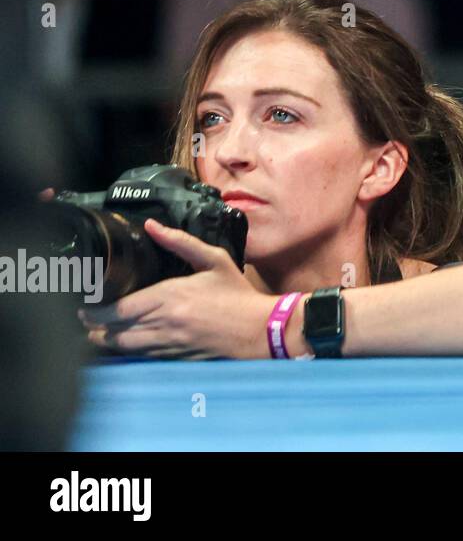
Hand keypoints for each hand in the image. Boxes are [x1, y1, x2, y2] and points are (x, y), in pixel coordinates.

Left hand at [79, 219, 272, 359]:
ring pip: (123, 346)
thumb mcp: (214, 260)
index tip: (84, 304)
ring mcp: (168, 343)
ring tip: (96, 332)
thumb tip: (152, 226)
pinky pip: (140, 355)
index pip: (118, 308)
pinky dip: (126, 349)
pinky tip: (123, 342)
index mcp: (169, 296)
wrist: (259, 329)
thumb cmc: (237, 293)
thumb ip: (181, 243)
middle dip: (93, 325)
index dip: (94, 310)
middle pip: (113, 330)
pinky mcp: (174, 356)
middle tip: (84, 318)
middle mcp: (163, 322)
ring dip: (105, 340)